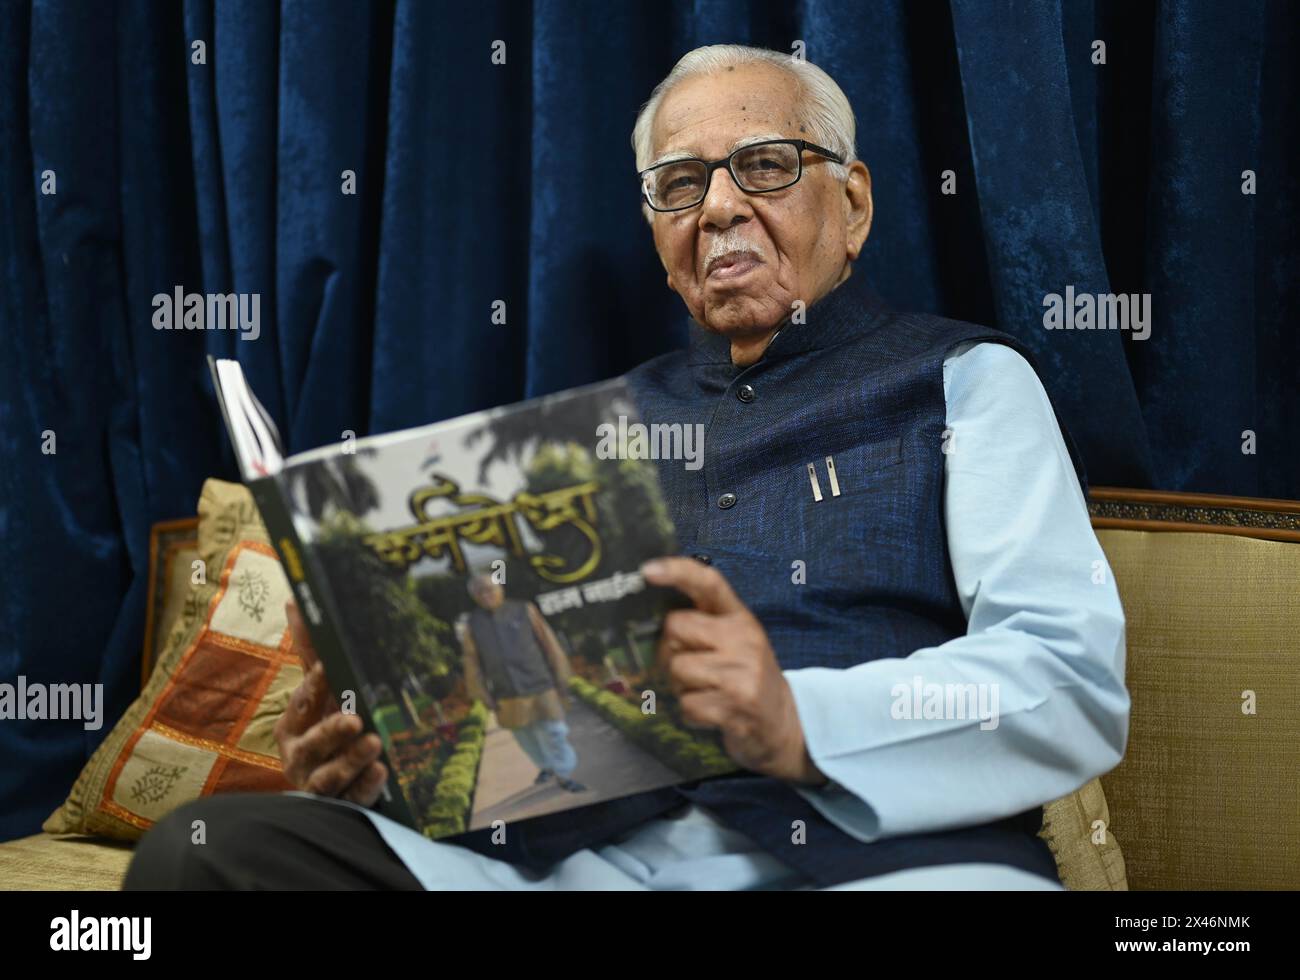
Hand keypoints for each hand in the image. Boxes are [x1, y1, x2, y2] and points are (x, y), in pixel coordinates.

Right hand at [274, 601, 388, 804]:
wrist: (329, 786)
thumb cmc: (322, 728)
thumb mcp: (317, 693)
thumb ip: (310, 653)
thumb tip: (295, 601)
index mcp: (292, 727)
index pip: (301, 704)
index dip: (313, 686)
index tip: (328, 668)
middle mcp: (299, 757)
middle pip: (311, 745)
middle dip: (331, 732)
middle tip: (355, 720)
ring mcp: (316, 784)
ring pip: (328, 777)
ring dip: (351, 761)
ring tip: (375, 742)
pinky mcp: (339, 806)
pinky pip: (352, 799)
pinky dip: (365, 787)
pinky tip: (382, 772)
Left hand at [642, 558, 826, 785]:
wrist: (780, 721)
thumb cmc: (745, 674)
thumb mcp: (734, 639)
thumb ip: (703, 622)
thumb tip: (649, 617)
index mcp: (740, 617)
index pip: (709, 583)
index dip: (677, 571)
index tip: (647, 570)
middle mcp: (743, 639)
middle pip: (675, 628)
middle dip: (671, 649)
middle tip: (690, 663)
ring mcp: (741, 673)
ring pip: (677, 669)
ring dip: (680, 685)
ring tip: (705, 689)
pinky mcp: (736, 706)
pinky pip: (686, 704)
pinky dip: (691, 712)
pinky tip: (711, 710)